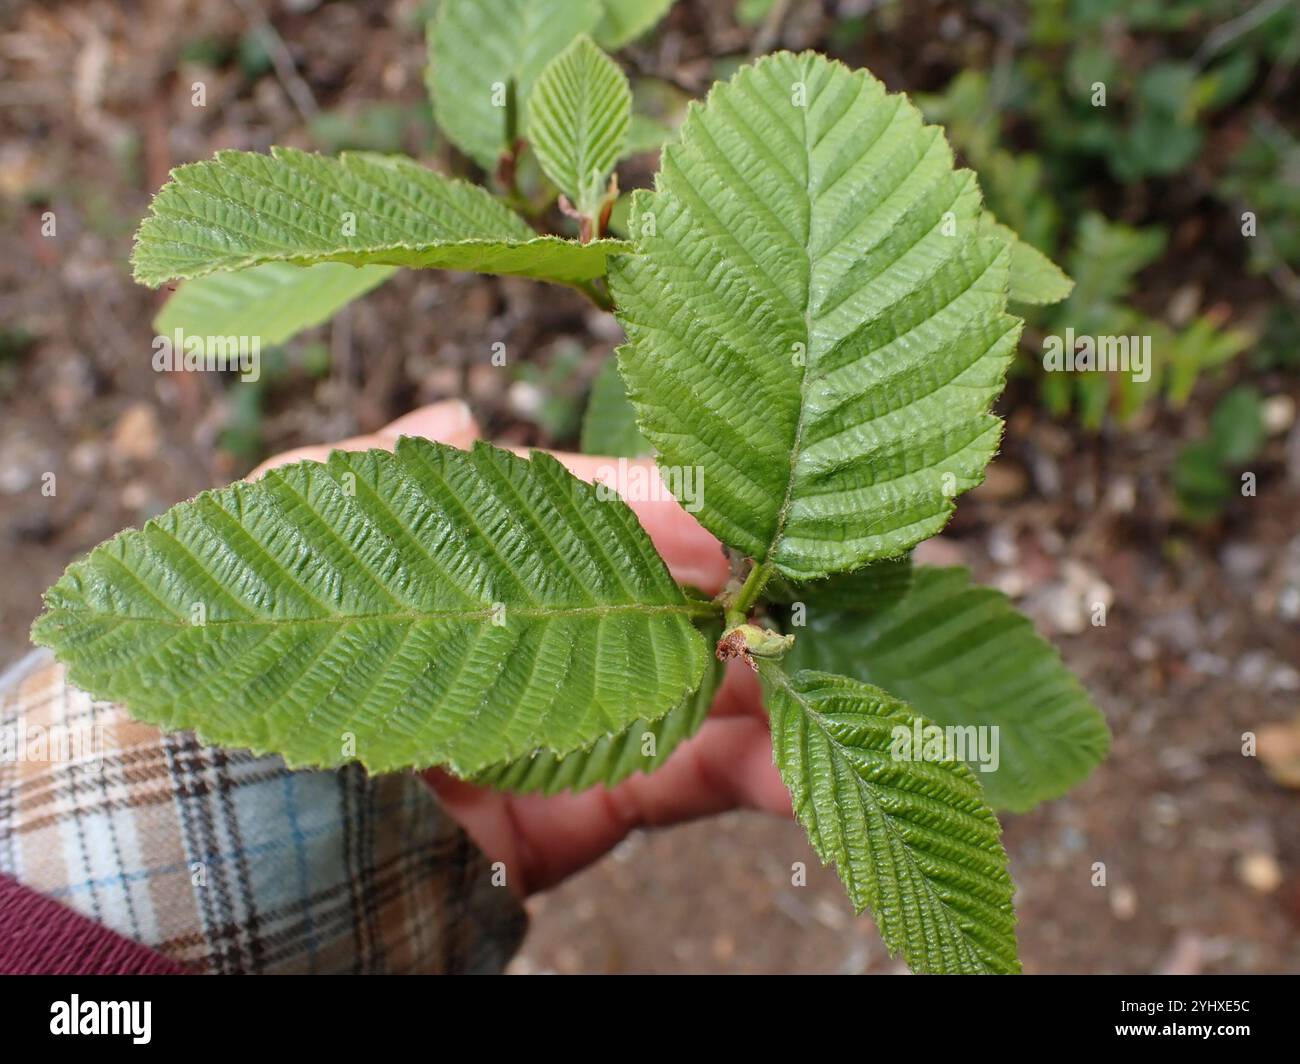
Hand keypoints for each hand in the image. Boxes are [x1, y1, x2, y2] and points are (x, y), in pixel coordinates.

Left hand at [251, 401, 790, 896]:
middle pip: (666, 599)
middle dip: (753, 588)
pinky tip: (819, 755)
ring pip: (702, 686)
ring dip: (782, 675)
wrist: (212, 872)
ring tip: (856, 667)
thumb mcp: (285, 539)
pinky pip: (693, 780)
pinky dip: (767, 767)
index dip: (671, 510)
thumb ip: (368, 468)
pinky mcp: (584, 812)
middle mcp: (527, 632)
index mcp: (470, 561)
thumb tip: (460, 409)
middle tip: (831, 582)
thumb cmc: (233, 675)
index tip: (742, 512)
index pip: (596, 515)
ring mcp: (564, 721)